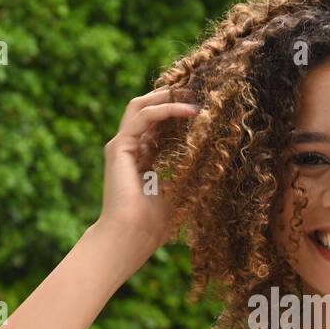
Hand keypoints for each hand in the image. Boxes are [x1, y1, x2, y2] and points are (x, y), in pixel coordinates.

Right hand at [97, 85, 201, 256]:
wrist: (131, 237)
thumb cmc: (153, 226)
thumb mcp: (178, 194)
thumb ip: (187, 177)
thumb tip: (210, 167)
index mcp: (141, 161)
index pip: (158, 128)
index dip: (177, 115)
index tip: (202, 108)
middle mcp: (129, 150)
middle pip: (147, 111)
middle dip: (171, 98)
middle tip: (197, 91)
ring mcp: (121, 147)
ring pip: (141, 107)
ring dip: (167, 97)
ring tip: (193, 93)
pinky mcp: (119, 147)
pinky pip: (143, 117)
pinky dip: (165, 109)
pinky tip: (188, 109)